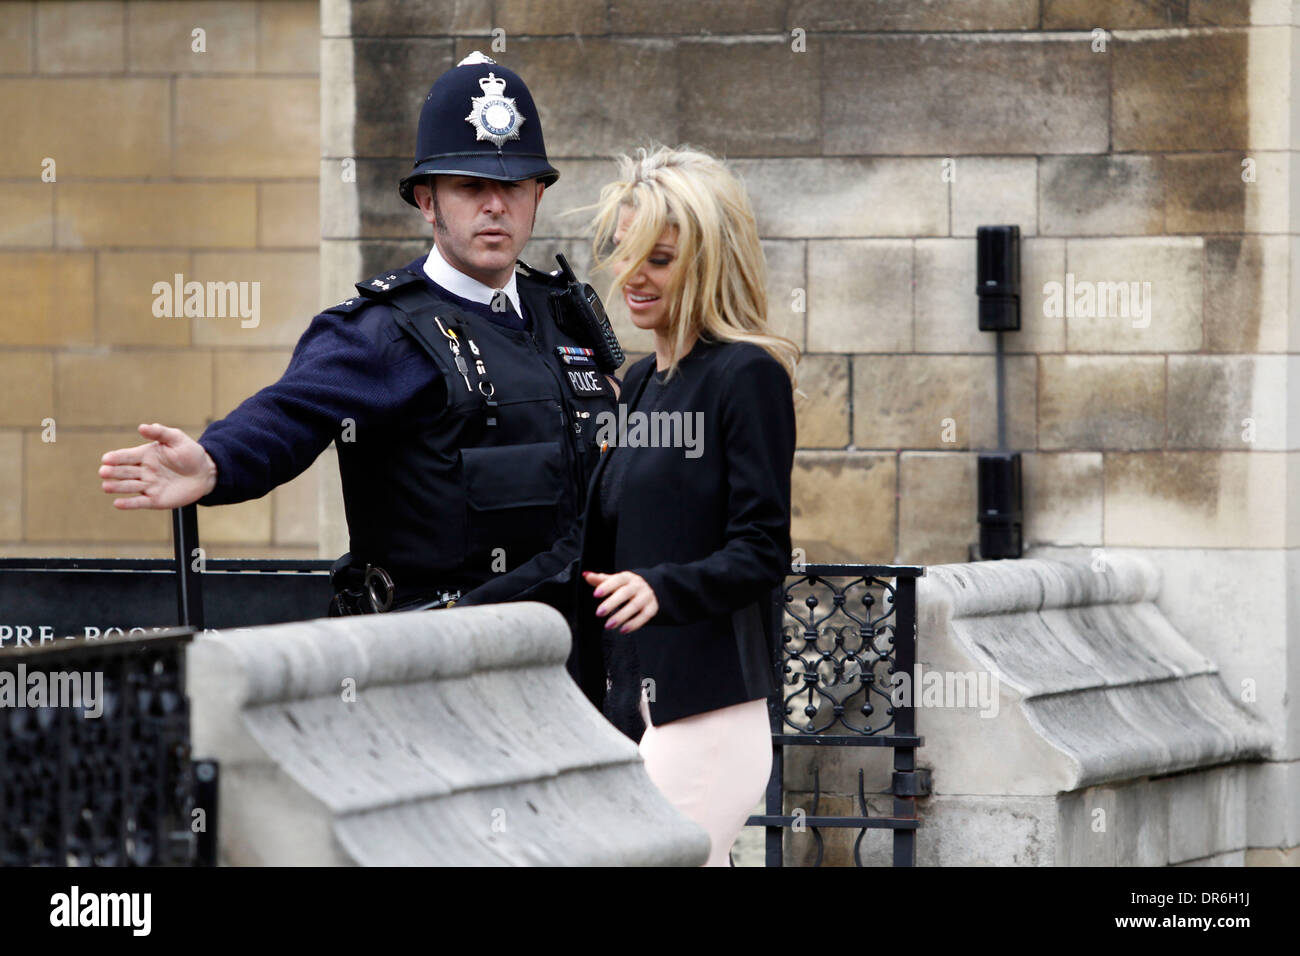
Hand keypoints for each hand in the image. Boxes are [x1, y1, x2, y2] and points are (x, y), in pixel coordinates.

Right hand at [99, 423, 217, 509]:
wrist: (205, 473)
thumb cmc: (190, 453)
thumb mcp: (177, 438)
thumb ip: (160, 433)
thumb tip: (143, 426)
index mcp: (145, 455)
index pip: (126, 456)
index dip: (116, 457)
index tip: (106, 459)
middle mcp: (143, 471)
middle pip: (124, 471)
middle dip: (113, 472)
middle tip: (104, 472)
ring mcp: (148, 486)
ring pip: (129, 486)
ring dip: (117, 487)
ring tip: (106, 486)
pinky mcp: (155, 500)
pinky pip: (140, 502)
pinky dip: (129, 503)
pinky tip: (117, 503)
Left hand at [584, 570, 657, 633]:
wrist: (647, 590)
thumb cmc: (625, 587)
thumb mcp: (613, 582)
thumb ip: (600, 580)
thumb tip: (586, 575)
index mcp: (627, 577)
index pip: (617, 580)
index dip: (606, 586)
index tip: (595, 594)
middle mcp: (638, 585)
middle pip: (625, 593)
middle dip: (612, 603)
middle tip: (599, 613)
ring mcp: (646, 596)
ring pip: (635, 606)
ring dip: (621, 616)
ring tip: (608, 625)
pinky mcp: (652, 607)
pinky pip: (645, 616)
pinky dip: (634, 624)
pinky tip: (623, 630)